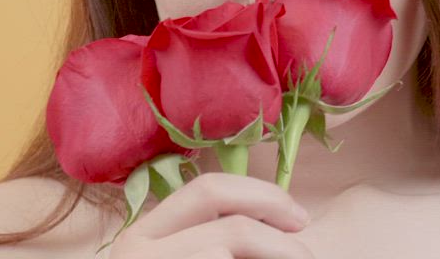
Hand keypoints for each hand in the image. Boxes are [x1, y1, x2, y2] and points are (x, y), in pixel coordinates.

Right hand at [107, 171, 314, 257]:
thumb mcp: (189, 258)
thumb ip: (215, 238)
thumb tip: (282, 222)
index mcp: (143, 233)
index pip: (206, 188)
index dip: (260, 194)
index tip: (299, 217)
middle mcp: (133, 243)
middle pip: (213, 194)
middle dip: (270, 205)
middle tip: (306, 237)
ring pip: (228, 236)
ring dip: (278, 249)